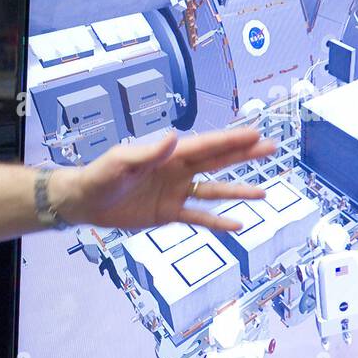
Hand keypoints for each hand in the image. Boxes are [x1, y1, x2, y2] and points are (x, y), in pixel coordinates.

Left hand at [56, 128, 276, 231]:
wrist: (85, 201)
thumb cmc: (100, 175)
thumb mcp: (122, 162)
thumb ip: (148, 153)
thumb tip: (172, 137)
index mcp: (169, 154)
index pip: (206, 146)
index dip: (231, 140)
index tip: (256, 133)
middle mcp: (177, 171)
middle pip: (217, 161)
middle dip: (244, 154)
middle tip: (271, 147)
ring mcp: (175, 193)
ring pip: (213, 190)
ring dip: (237, 190)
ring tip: (264, 191)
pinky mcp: (168, 214)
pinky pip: (198, 217)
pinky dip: (217, 221)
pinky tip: (237, 224)